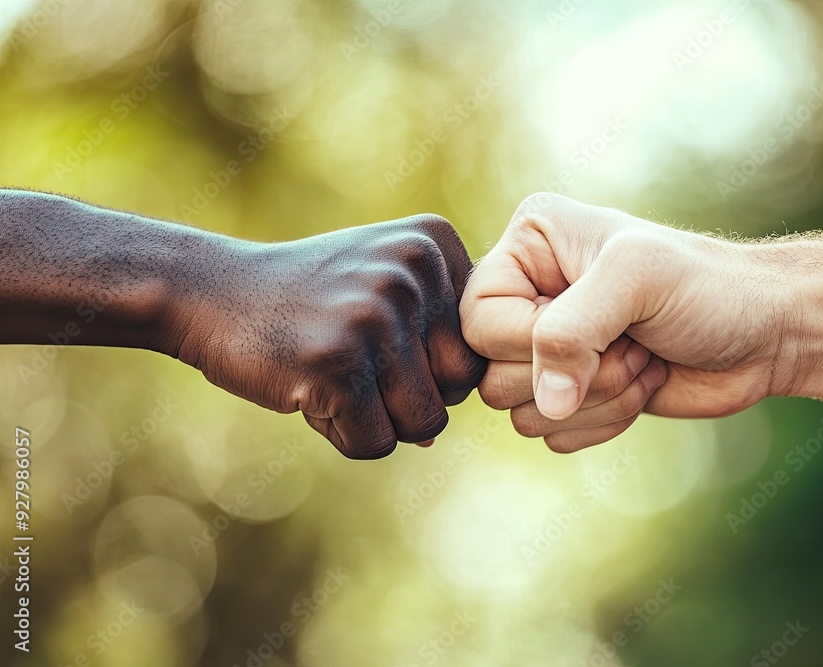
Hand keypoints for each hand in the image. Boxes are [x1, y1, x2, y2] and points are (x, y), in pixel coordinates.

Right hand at [171, 215, 485, 458]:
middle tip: (356, 367)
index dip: (431, 367)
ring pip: (427, 424)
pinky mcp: (337, 363)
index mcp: (435, 243)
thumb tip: (436, 433)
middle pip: (462, 388)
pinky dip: (343, 436)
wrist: (211, 291)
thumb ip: (434, 342)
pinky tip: (306, 391)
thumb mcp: (383, 285)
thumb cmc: (309, 298)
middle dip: (412, 399)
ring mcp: (376, 315)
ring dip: (379, 422)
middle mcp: (414, 272)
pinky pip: (377, 443)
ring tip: (332, 378)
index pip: (478, 348)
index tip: (380, 341)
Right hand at [461, 193, 786, 450]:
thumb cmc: (707, 287)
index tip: (599, 328)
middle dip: (578, 373)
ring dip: (597, 399)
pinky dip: (606, 422)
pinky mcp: (574, 395)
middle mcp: (530, 296)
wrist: (766, 332)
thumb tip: (542, 406)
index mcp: (529, 247)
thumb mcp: (635, 280)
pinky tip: (643, 382)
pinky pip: (555, 435)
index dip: (531, 343)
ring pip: (524, 414)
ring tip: (641, 357)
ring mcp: (551, 350)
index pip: (477, 322)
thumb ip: (572, 333)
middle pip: (492, 376)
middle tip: (630, 339)